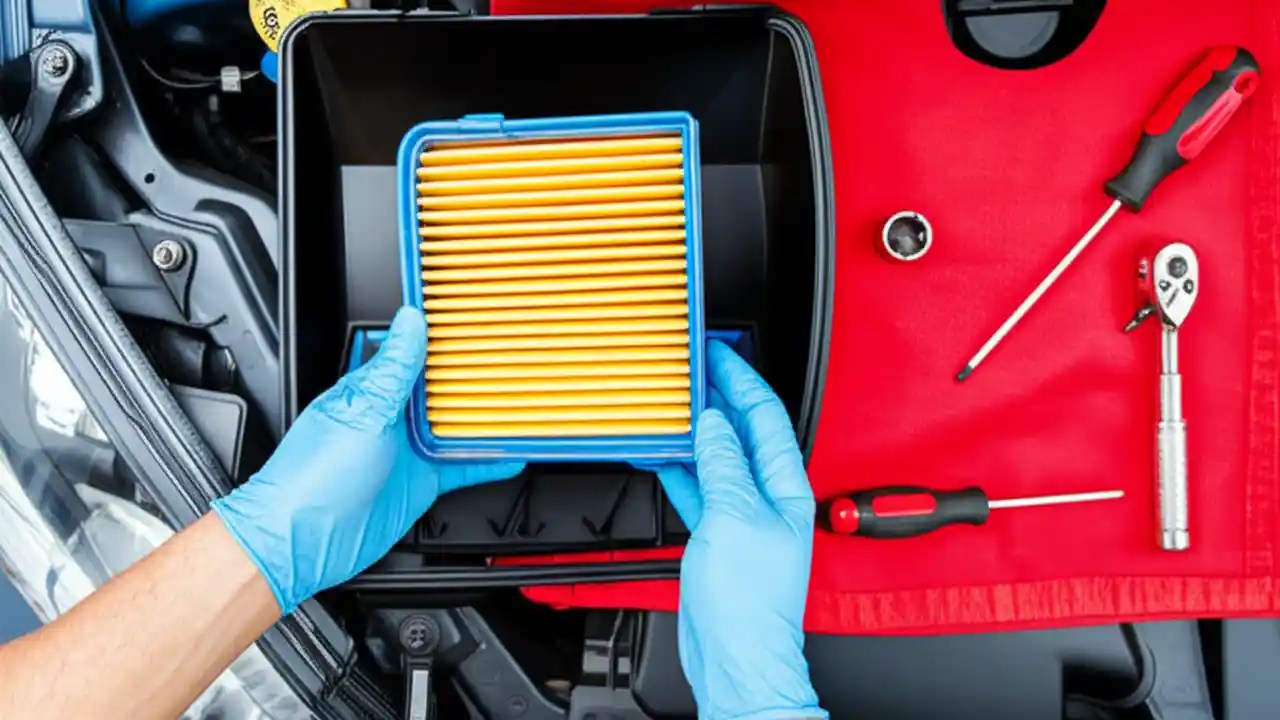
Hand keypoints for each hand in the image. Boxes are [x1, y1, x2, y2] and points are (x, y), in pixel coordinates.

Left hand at [212, 307, 524, 612]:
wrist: (303, 540)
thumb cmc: (312, 475)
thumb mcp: (363, 410)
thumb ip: (393, 368)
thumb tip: (410, 320)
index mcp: (370, 389)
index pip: (409, 350)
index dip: (438, 335)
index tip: (474, 320)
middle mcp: (390, 417)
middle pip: (439, 390)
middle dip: (471, 377)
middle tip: (512, 360)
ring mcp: (406, 450)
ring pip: (455, 428)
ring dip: (484, 420)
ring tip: (521, 403)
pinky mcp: (420, 482)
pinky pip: (462, 467)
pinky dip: (488, 461)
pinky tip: (511, 455)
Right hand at [655, 341, 824, 719]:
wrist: (737, 658)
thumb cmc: (751, 602)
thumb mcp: (735, 518)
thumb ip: (723, 466)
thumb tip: (712, 424)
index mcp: (785, 486)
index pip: (765, 415)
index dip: (741, 379)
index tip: (718, 352)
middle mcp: (767, 496)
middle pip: (742, 431)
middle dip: (719, 396)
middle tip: (693, 367)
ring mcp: (741, 515)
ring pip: (717, 457)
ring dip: (696, 429)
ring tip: (674, 403)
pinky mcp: (717, 535)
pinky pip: (698, 487)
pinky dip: (679, 466)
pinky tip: (661, 452)